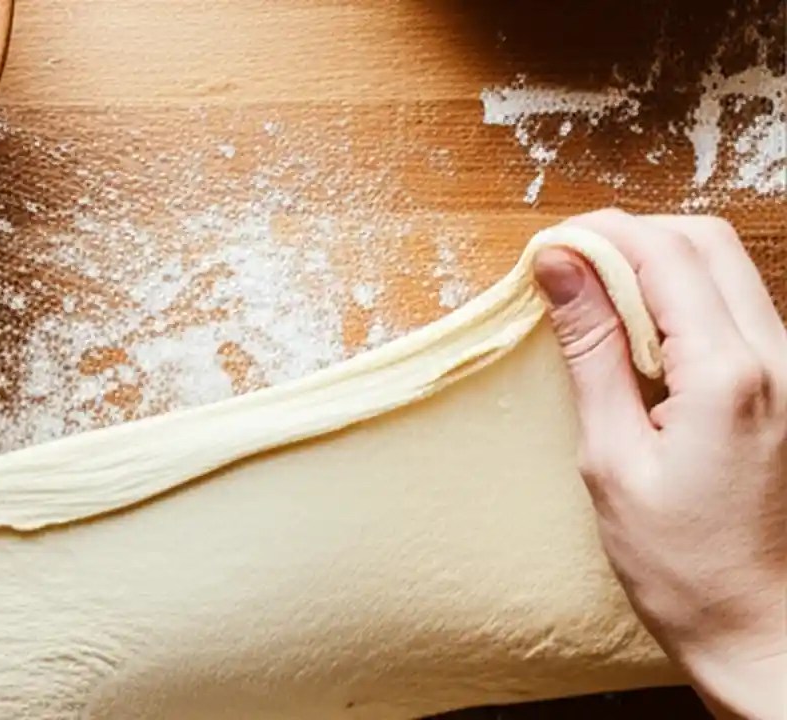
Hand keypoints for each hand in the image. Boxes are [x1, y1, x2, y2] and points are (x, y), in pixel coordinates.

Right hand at [534, 209, 786, 718]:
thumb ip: (591, 351)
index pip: (664, 256)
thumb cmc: (683, 566)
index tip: (547, 247)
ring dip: (659, 264)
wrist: (764, 631)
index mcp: (729, 376)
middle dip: (632, 235)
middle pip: (706, 243)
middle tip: (569, 261)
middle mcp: (779, 359)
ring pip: (728, 269)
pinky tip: (642, 334)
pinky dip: (686, 300)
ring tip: (597, 297)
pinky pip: (740, 310)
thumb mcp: (612, 458)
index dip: (599, 234)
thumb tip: (561, 271)